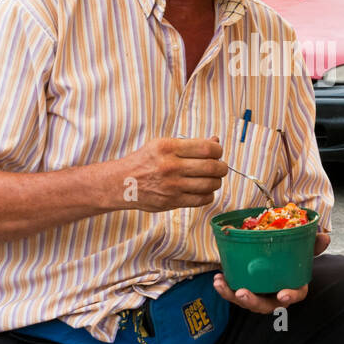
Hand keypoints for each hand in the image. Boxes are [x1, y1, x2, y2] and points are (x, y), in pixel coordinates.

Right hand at [111, 136, 226, 211]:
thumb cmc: (144, 161)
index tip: (217, 152)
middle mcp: (171, 166)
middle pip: (212, 167)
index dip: (218, 150)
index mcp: (168, 147)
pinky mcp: (172, 201)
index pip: (207, 148)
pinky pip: (201, 199)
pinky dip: (208, 195)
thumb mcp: (162, 145)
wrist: (122, 182)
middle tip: (220, 167)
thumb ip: (190, 145)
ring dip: (216, 182)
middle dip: (222, 167)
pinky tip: (203, 190)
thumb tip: (215, 141)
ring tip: (212, 179)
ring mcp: (172, 185)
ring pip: (210, 184)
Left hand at [212, 229, 329, 312]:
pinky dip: (225, 288)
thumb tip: (325, 237)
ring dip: (232, 295)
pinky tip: (217, 279)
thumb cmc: (291, 258)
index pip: (295, 295)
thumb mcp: (302, 250)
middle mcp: (275, 296)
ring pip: (246, 302)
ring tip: (221, 283)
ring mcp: (259, 296)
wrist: (277, 259)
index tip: (283, 295)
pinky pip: (233, 293)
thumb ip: (313, 245)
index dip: (290, 297)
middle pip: (265, 306)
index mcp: (293, 287)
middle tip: (243, 293)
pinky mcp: (245, 290)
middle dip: (253, 302)